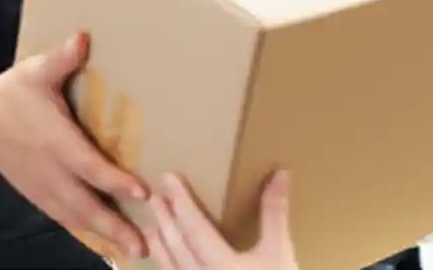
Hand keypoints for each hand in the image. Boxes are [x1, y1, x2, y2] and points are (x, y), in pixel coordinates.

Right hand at [0, 32, 149, 258]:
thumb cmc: (11, 95)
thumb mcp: (35, 71)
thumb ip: (62, 58)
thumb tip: (84, 38)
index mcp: (54, 140)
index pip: (87, 164)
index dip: (114, 180)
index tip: (140, 191)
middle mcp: (50, 170)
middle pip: (85, 204)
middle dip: (114, 226)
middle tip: (143, 244)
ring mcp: (43, 187)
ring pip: (76, 217)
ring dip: (104, 236)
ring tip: (132, 251)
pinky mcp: (38, 195)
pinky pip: (65, 218)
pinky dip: (86, 232)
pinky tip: (106, 243)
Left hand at [144, 171, 297, 269]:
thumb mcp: (280, 252)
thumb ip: (275, 212)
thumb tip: (280, 173)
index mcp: (224, 266)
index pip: (194, 227)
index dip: (180, 201)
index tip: (168, 178)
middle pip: (175, 246)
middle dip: (164, 219)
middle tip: (154, 195)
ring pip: (170, 267)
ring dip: (159, 242)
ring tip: (152, 223)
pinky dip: (166, 266)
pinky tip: (164, 259)